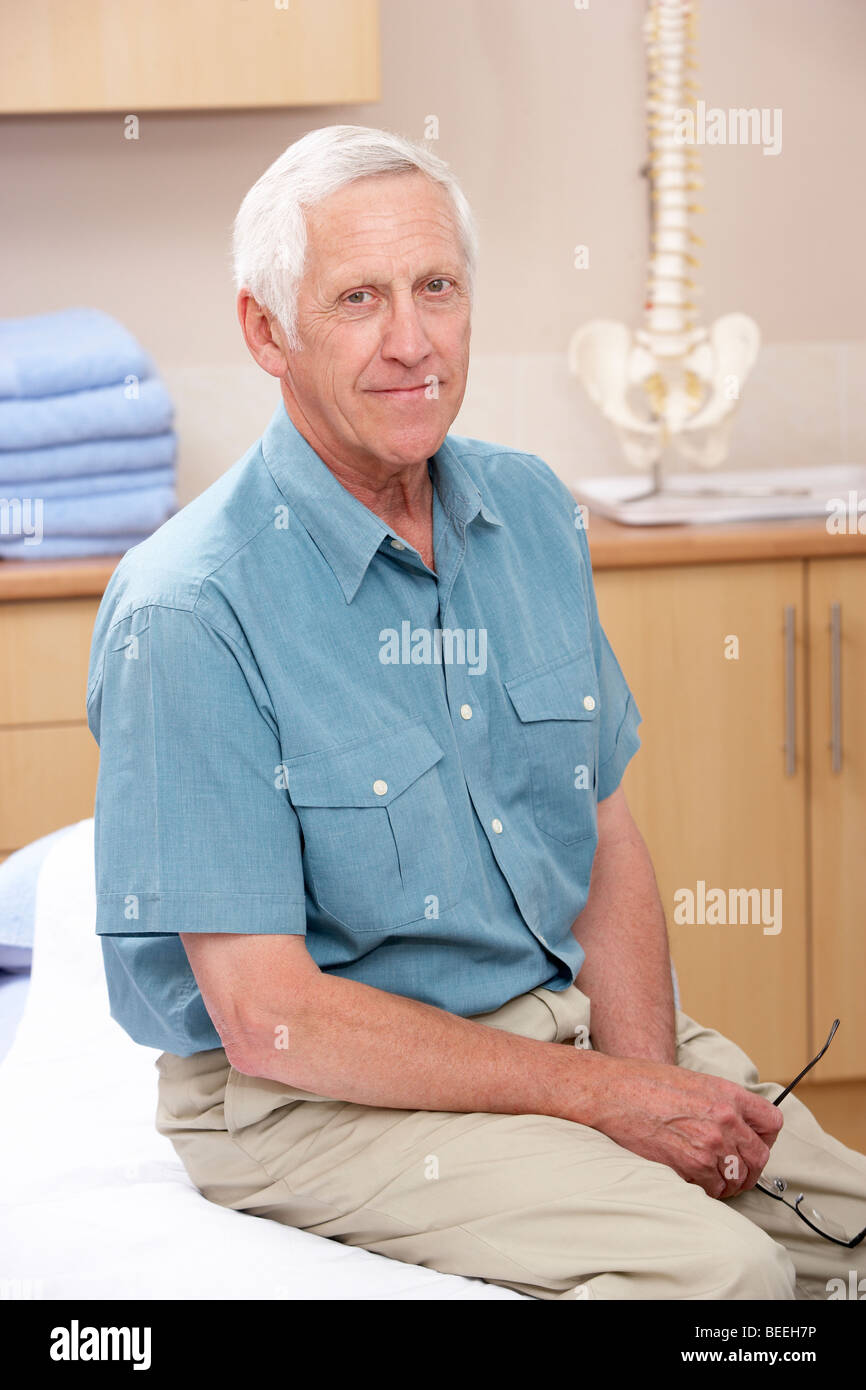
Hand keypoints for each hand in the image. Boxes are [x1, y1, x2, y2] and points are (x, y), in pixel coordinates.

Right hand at [586, 1056, 783, 1198]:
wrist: (613, 1092)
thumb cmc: (647, 1083)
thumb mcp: (695, 1082)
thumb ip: (722, 1103)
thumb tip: (740, 1127)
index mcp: (729, 1095)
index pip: (772, 1123)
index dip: (766, 1137)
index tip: (754, 1143)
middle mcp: (725, 1120)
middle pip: (759, 1158)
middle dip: (750, 1168)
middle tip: (735, 1171)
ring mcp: (709, 1145)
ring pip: (737, 1179)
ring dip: (727, 1182)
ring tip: (711, 1175)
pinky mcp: (690, 1165)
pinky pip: (713, 1189)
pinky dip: (706, 1188)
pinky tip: (692, 1176)